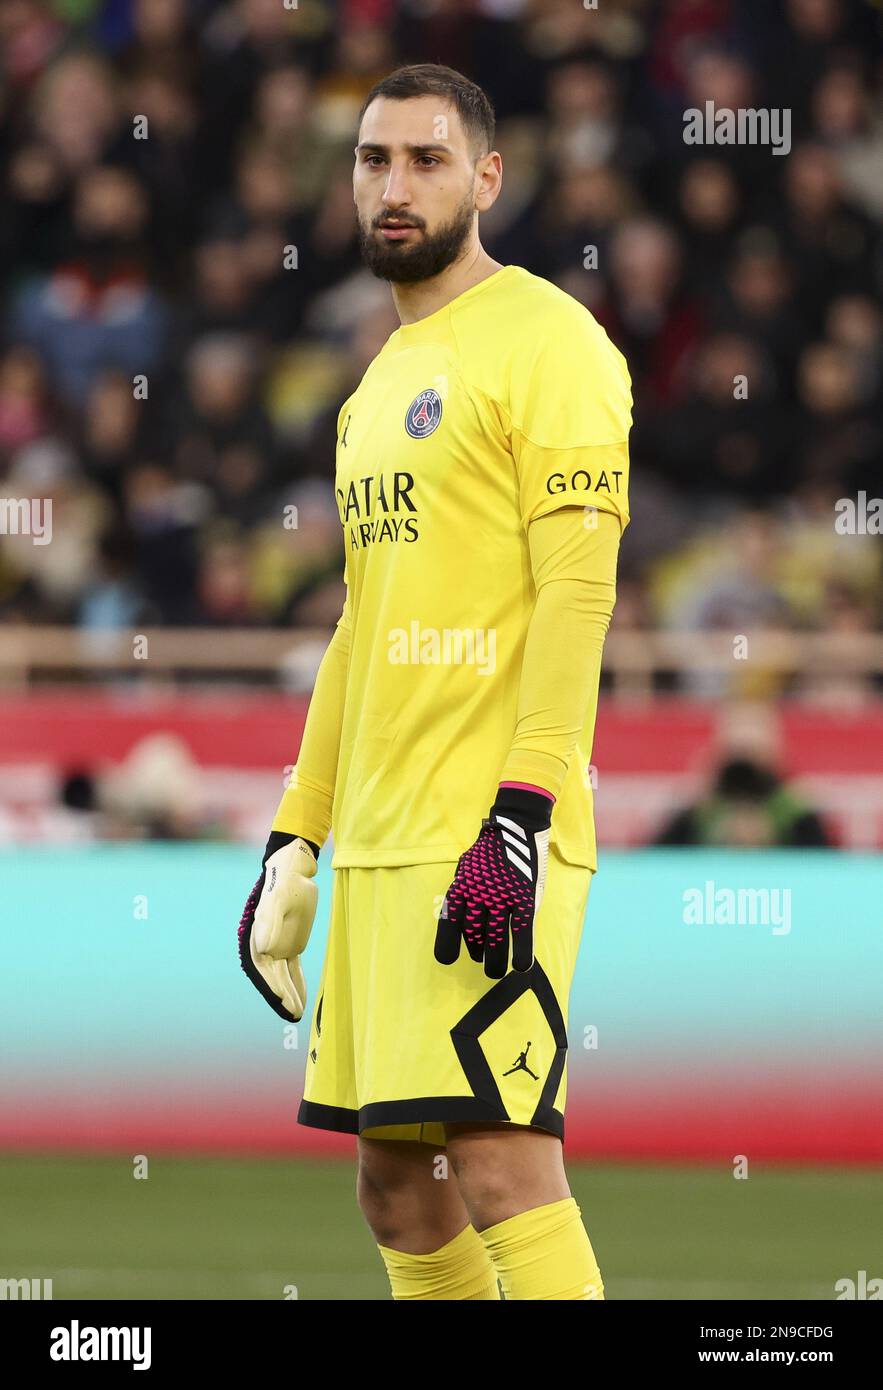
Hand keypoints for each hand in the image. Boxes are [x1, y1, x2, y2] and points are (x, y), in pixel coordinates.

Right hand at [238, 832, 318, 1020]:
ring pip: (281, 976)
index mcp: (256, 935)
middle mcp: (263, 944)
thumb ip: (271, 921)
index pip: (262, 967)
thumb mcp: (281, 898)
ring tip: (296, 1015)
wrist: (293, 868)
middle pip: (270, 976)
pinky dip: (296, 984)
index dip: (270, 985)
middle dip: (280, 996)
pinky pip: (292, 969)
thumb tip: (264, 947)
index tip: (281, 999)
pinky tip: (301, 999)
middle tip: (292, 1014)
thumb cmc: (285, 881)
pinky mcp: (289, 945)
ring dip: (288, 995)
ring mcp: (276, 946)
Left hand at [434, 786, 551, 978]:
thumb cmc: (491, 850)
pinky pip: (521, 932)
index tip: (449, 959)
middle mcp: (478, 896)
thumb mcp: (468, 868)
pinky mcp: (524, 899)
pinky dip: (521, 952)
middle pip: (474, 936)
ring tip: (495, 972)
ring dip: (496, 961)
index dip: (447, 945)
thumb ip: (464, 891)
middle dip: (477, 953)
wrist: (516, 826)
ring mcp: (502, 898)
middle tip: (483, 962)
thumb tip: (459, 918)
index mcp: (461, 888)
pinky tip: (521, 966)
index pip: (450, 924)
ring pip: (496, 939)